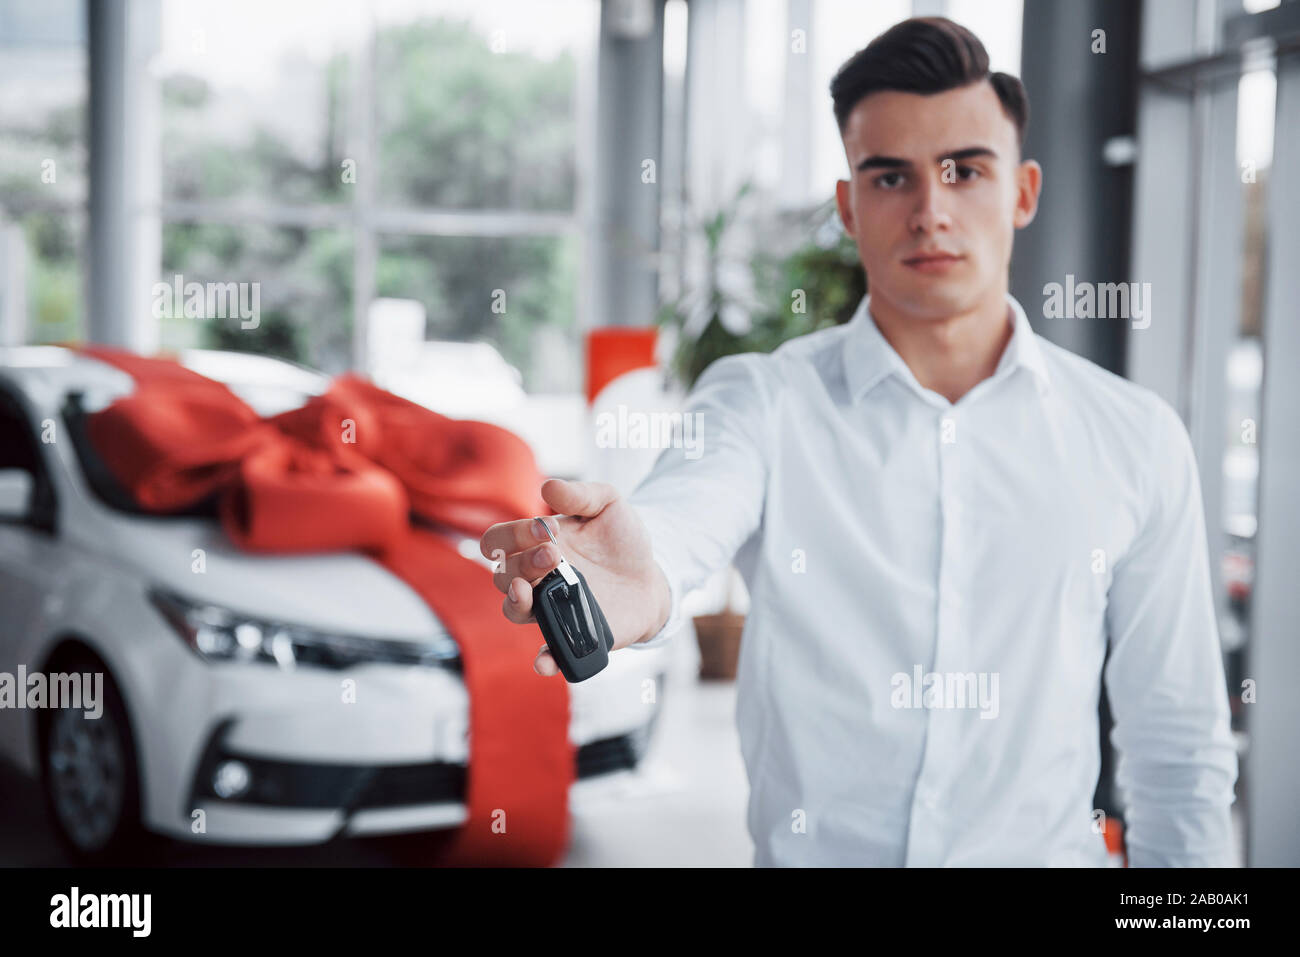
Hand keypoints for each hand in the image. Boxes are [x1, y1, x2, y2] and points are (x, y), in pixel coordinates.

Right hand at [480, 478, 670, 676]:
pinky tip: (545, 661)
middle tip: (554, 554)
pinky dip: (544, 659)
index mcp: (535, 544)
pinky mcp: (572, 634)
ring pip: (513, 610)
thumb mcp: (608, 505)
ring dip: (516, 601)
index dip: (514, 534)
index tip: (550, 530)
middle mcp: (536, 577)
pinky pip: (549, 652)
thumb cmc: (623, 539)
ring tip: (531, 591)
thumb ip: (581, 495)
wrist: (652, 576)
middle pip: (502, 574)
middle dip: (522, 562)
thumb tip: (548, 488)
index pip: (500, 540)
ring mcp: (551, 607)